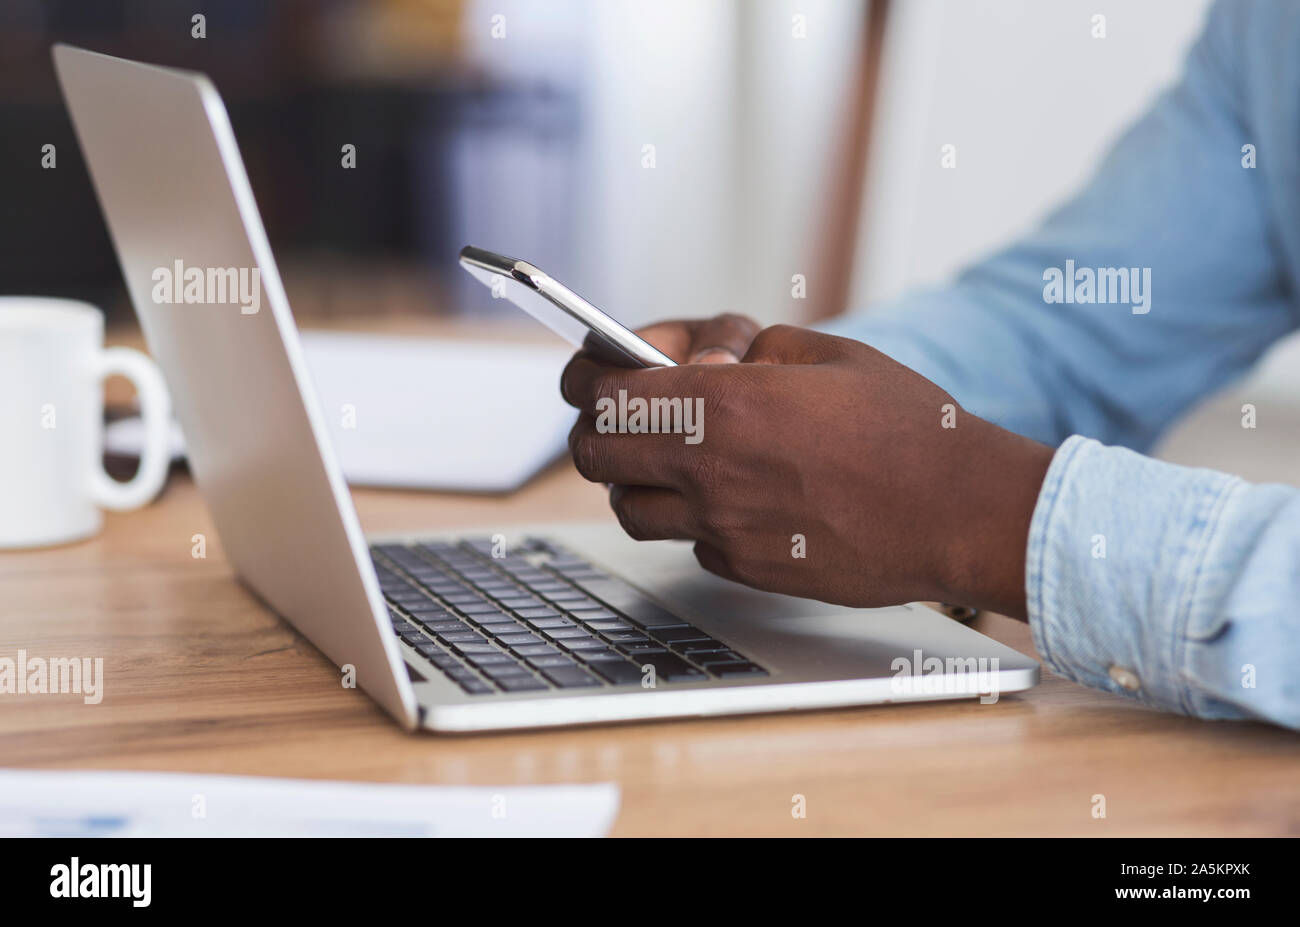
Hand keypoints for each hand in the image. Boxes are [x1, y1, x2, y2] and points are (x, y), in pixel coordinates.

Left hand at [560, 323, 1053, 616]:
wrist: (958, 512)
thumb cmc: (904, 426)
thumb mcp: (822, 353)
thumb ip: (747, 350)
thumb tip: (701, 361)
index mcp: (723, 405)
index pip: (602, 395)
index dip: (583, 376)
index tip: (589, 369)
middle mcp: (709, 472)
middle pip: (593, 457)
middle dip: (597, 429)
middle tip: (624, 414)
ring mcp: (724, 529)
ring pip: (630, 509)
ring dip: (636, 479)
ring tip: (678, 456)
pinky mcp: (747, 569)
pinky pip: (687, 541)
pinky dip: (691, 517)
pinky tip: (735, 495)